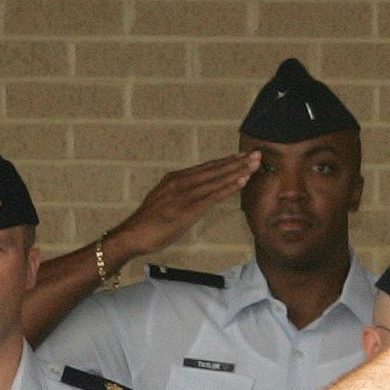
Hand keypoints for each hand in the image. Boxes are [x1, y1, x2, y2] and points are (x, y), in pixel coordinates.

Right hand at [103, 152, 261, 263]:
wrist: (132, 235)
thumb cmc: (148, 225)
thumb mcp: (165, 203)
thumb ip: (181, 196)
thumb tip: (195, 196)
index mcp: (176, 179)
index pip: (206, 168)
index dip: (226, 162)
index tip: (243, 156)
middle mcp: (181, 181)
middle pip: (215, 169)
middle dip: (238, 161)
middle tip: (257, 154)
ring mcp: (184, 194)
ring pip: (216, 179)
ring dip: (238, 170)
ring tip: (255, 164)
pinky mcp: (187, 208)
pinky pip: (213, 195)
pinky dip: (229, 187)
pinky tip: (242, 181)